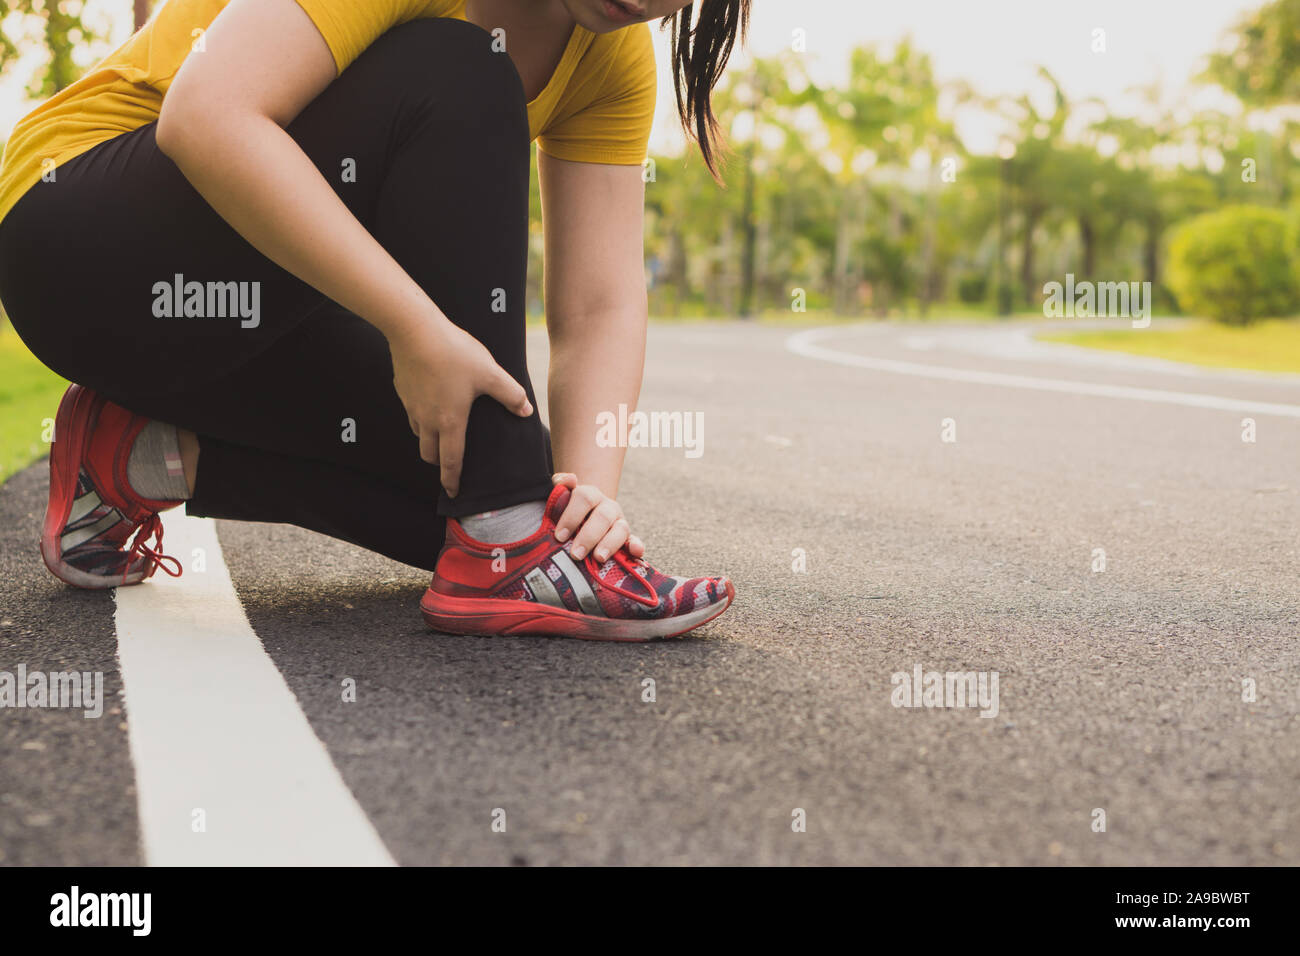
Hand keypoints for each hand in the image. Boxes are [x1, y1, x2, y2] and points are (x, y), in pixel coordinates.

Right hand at [388, 315, 532, 497]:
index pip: (451, 461)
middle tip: (448, 464)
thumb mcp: (489, 373)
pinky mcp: (403, 391)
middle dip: (438, 463)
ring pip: (418, 433)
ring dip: (429, 439)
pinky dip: (420, 415)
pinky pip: (411, 411)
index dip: (452, 480)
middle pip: (429, 454)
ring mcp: (411, 406)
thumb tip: (525, 410)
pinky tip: (431, 401)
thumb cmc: (454, 352)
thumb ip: (510, 394)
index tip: (454, 493)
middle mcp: (427, 420)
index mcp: (450, 422)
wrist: (414, 330)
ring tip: (441, 432)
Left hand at [550, 473, 645, 562]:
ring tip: (598, 558)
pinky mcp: (627, 538)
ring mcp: (619, 522)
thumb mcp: (561, 496)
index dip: (572, 517)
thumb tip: (571, 479)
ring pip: (621, 529)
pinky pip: (635, 541)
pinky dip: (637, 547)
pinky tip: (635, 553)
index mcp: (590, 494)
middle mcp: (607, 506)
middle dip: (589, 537)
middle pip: (602, 517)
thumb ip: (560, 484)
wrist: (584, 516)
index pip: (584, 499)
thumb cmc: (567, 510)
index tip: (559, 536)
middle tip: (576, 554)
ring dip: (610, 544)